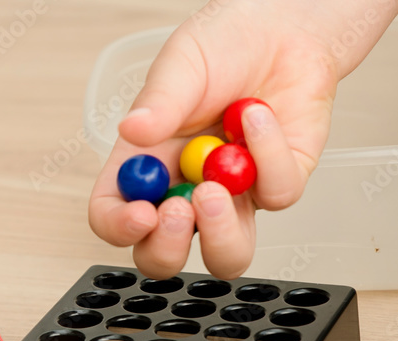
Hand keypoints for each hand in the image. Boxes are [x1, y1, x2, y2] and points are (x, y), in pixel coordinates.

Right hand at [88, 0, 397, 278]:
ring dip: (222, 234)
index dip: (120, 228)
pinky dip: (267, 152)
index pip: (114, 217)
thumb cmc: (224, 45)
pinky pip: (276, 194)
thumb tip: (133, 130)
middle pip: (164, 256)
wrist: (283, 27)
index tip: (140, 215)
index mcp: (145, 166)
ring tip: (217, 185)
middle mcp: (185, 191)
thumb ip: (160, 101)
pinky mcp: (278, 187)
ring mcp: (233, 198)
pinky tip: (255, 113)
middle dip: (169, 246)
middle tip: (179, 209)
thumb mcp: (182, 64)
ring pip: (227, 255)